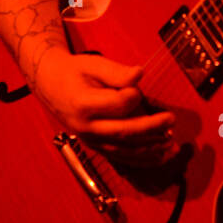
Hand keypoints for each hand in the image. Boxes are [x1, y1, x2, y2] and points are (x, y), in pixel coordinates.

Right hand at [32, 47, 180, 167]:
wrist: (51, 85)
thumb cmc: (74, 72)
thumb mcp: (92, 64)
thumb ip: (116, 71)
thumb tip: (139, 74)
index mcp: (83, 104)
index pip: (117, 104)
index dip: (134, 95)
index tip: (139, 88)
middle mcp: (86, 127)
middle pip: (124, 131)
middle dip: (151, 127)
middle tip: (171, 119)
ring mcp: (90, 140)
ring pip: (124, 149)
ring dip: (151, 147)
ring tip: (171, 141)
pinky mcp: (95, 147)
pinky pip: (121, 157)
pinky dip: (142, 158)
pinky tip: (159, 156)